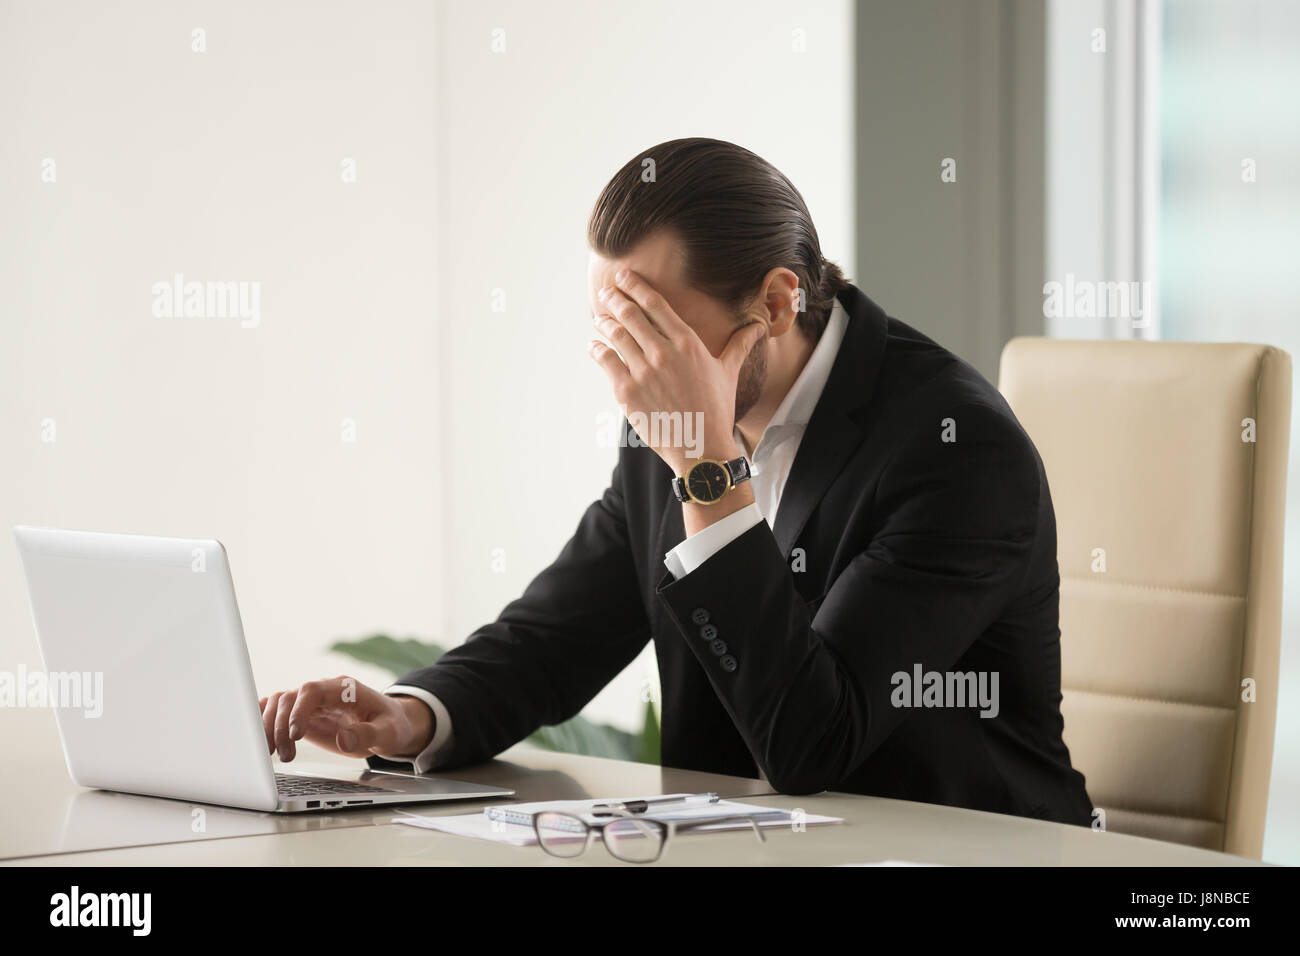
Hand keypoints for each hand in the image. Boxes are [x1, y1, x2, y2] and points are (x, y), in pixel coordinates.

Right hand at [258, 676, 433, 763]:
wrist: (390, 725)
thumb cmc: (390, 725)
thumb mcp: (389, 732)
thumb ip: (368, 734)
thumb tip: (344, 738)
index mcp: (344, 689)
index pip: (312, 690)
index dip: (299, 710)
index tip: (296, 735)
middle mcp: (323, 692)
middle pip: (289, 698)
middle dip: (281, 726)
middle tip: (286, 756)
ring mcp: (310, 703)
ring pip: (277, 704)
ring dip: (269, 728)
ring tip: (275, 755)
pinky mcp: (302, 716)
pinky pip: (276, 712)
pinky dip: (264, 723)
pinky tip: (259, 741)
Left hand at [588, 269, 765, 474]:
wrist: (701, 447)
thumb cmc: (717, 409)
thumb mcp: (728, 372)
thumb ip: (739, 344)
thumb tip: (760, 327)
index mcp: (687, 343)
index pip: (655, 305)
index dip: (636, 287)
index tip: (623, 276)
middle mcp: (664, 353)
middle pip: (631, 315)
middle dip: (615, 299)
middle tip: (606, 292)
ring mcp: (643, 372)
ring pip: (616, 336)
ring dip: (604, 322)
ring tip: (598, 317)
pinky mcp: (627, 392)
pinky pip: (606, 362)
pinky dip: (597, 350)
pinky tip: (593, 346)